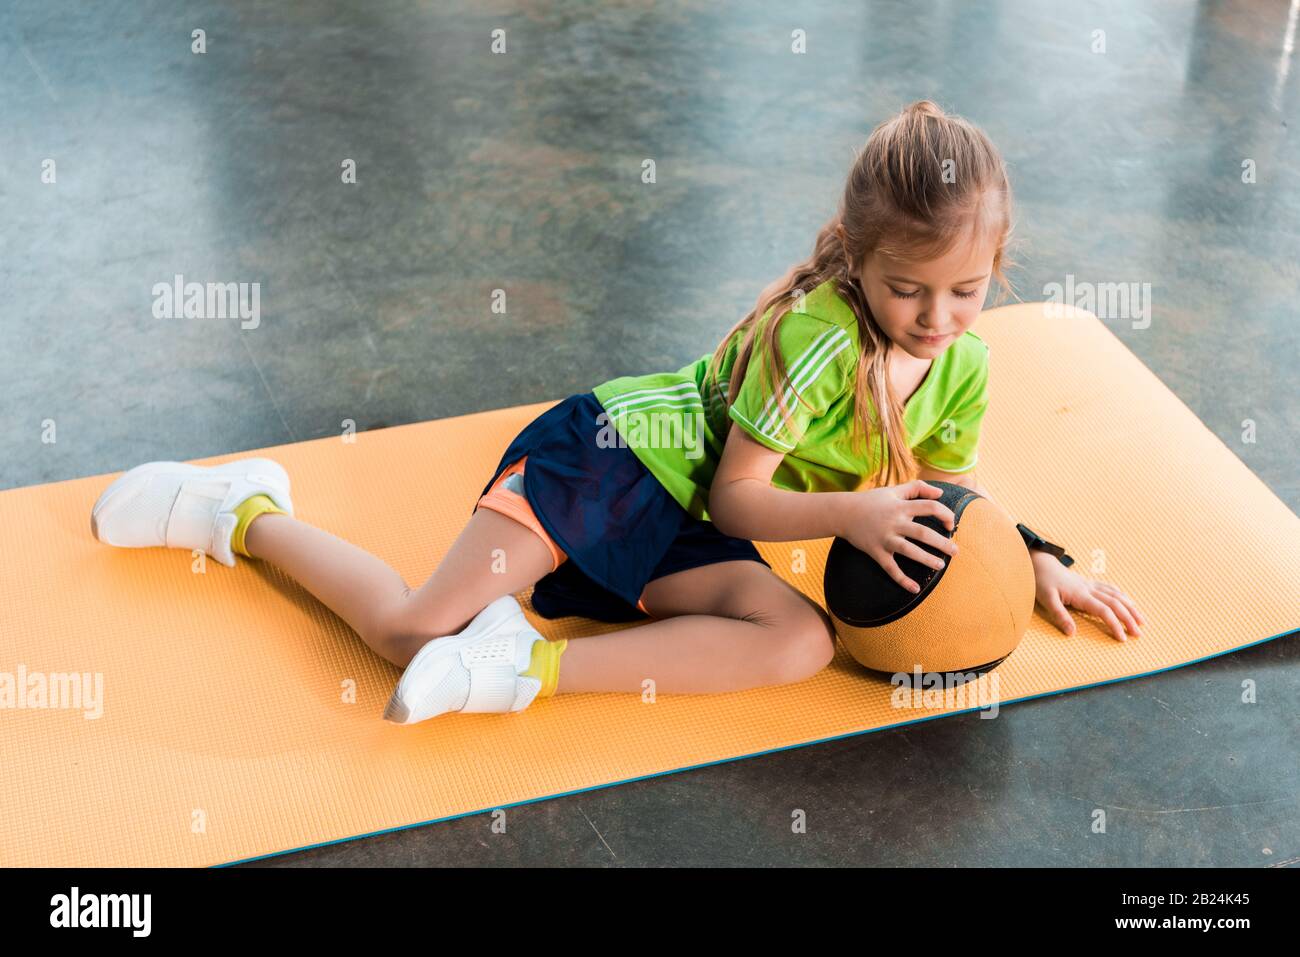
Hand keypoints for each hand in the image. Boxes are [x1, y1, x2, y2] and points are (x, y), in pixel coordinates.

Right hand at [839, 480, 957, 593]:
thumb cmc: (872, 501)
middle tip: (956, 551)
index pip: (930, 507)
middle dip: (942, 543)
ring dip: (927, 560)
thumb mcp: (894, 490)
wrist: (843, 513)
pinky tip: (915, 589)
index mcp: (901, 506)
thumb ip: (917, 488)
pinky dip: (902, 580)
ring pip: (909, 551)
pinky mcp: (876, 552)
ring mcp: (885, 539)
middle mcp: (894, 522)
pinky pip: (891, 568)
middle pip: (923, 533)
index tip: (951, 524)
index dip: (945, 514)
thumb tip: (941, 492)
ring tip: (941, 566)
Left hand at [1030, 550, 1146, 641]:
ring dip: (1131, 607)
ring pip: (1117, 595)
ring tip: (1142, 620)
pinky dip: (1123, 596)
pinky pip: (1110, 588)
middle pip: (1116, 604)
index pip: (1104, 611)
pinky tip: (1129, 602)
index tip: (1123, 638)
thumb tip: (1072, 633)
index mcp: (1080, 594)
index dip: (1115, 624)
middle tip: (1139, 634)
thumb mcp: (1046, 600)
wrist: (1040, 563)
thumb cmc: (1041, 582)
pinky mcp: (1089, 582)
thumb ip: (1059, 616)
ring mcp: (1090, 584)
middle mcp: (1089, 588)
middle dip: (1129, 619)